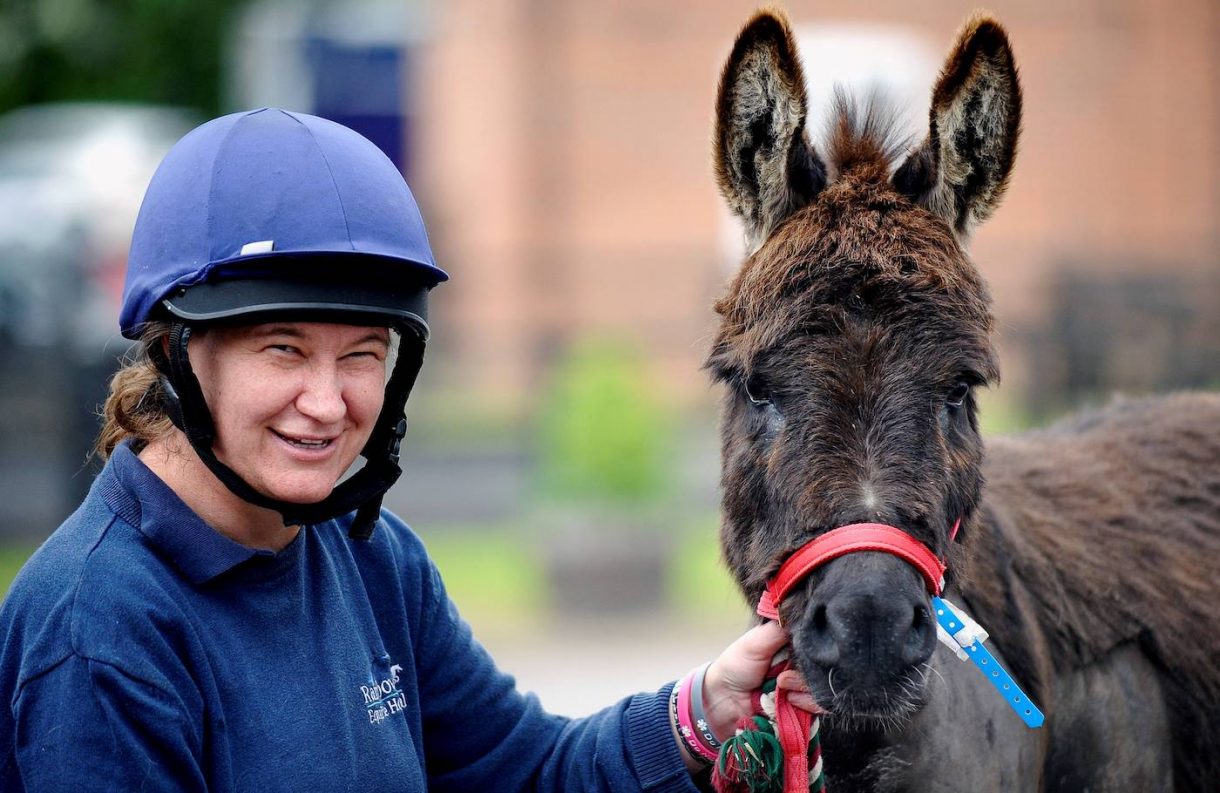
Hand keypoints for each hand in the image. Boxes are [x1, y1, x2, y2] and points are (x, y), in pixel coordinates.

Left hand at [671, 622, 818, 774]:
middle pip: (824, 666)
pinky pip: (820, 708)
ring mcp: (806, 687)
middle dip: (807, 672)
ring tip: (781, 687)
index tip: (804, 650)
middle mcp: (803, 665)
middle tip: (783, 677)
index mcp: (794, 645)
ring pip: (824, 687)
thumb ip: (779, 628)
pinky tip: (788, 701)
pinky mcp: (806, 710)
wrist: (722, 703)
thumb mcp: (756, 641)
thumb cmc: (736, 666)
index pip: (818, 641)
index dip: (815, 645)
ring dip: (804, 689)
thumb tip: (801, 609)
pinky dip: (806, 705)